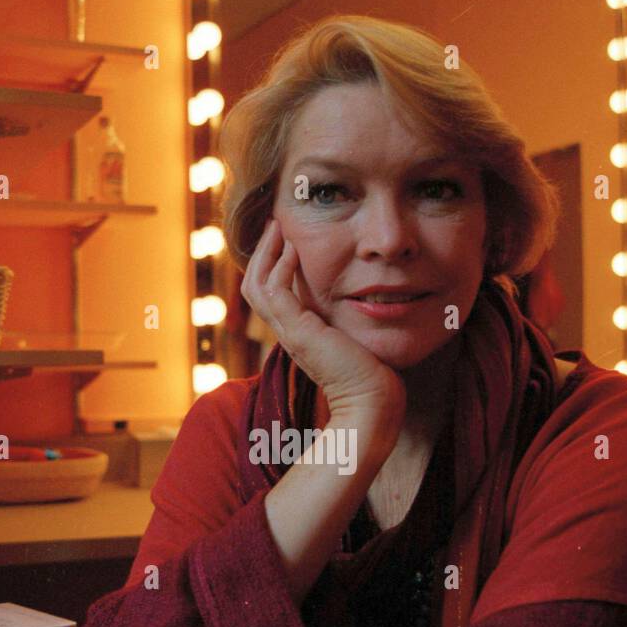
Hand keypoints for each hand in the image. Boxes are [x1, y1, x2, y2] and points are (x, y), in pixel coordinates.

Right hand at [241, 217, 405, 424]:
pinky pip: (275, 291)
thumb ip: (348, 321)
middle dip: (262, 253)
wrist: (371, 402)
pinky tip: (293, 249)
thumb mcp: (354, 339)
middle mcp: (287, 333)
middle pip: (254, 287)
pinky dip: (280, 266)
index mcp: (297, 335)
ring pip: (257, 286)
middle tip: (275, 224)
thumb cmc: (372, 376)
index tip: (286, 240)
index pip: (269, 295)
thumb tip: (366, 300)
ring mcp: (289, 333)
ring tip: (279, 227)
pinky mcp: (298, 332)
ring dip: (266, 253)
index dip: (271, 266)